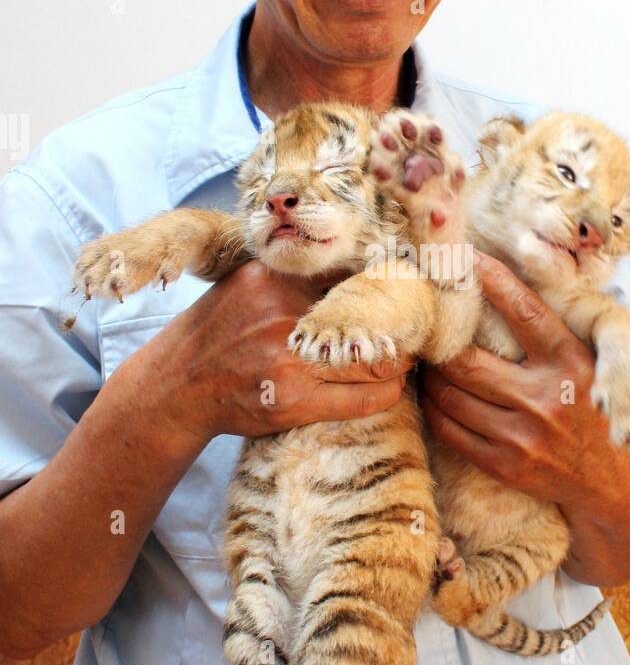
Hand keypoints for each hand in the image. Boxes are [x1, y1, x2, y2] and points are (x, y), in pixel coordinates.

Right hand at [123, 261, 412, 452]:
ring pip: (376, 361)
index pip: (352, 274)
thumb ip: (295, 274)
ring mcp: (289, 361)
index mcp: (275, 278)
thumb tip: (359, 263)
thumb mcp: (249, 284)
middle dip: (401, 324)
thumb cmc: (219, 330)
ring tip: (406, 357)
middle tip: (416, 326)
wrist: (178, 384)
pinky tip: (391, 385)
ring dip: (399, 361)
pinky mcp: (294, 401)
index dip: (386, 283)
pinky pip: (364, 398)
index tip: (406, 287)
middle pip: (372, 316)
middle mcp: (283, 314)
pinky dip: (387, 391)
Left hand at [419, 251, 629, 586]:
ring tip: (423, 359)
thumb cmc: (599, 414)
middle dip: (438, 339)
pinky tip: (432, 395)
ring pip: (452, 396)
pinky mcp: (508, 465)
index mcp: (572, 363)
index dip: (491, 280)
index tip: (465, 257)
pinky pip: (452, 431)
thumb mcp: (595, 368)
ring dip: (430, 375)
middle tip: (424, 323)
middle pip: (467, 360)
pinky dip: (435, 409)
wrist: (618, 487)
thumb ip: (558, 335)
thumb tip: (510, 288)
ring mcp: (525, 435)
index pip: (524, 311)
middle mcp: (547, 397)